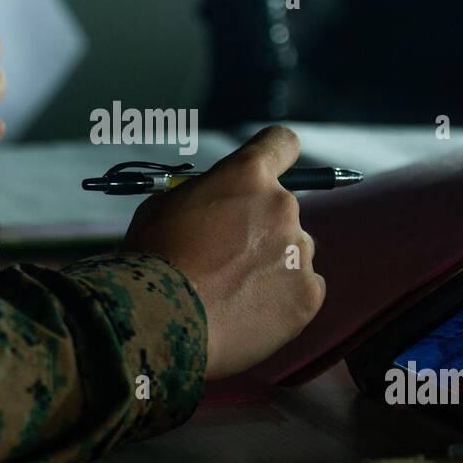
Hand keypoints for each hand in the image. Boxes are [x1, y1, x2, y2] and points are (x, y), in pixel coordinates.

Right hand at [123, 125, 325, 380]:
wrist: (161, 319)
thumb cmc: (153, 258)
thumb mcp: (163, 206)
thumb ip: (201, 197)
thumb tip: (211, 206)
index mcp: (248, 175)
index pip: (281, 143)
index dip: (274, 155)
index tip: (267, 173)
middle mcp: (283, 206)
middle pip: (282, 209)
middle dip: (259, 228)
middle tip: (226, 258)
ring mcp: (300, 252)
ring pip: (292, 252)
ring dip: (270, 265)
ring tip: (233, 293)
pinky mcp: (308, 294)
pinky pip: (303, 290)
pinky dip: (282, 300)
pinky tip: (249, 312)